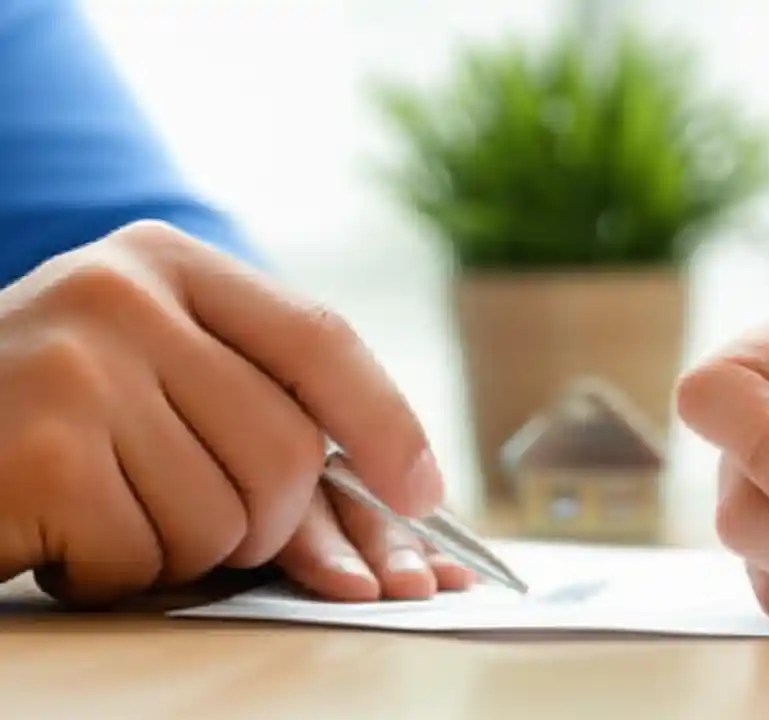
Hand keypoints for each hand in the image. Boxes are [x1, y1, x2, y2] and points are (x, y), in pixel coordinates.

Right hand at [0, 221, 472, 603]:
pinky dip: (112, 574)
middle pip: (288, 449)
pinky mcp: (41, 450)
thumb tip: (418, 495)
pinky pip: (145, 557)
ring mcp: (76, 366)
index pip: (319, 339)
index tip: (424, 491)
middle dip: (267, 521)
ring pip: (226, 516)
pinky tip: (58, 533)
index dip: (387, 423)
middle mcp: (122, 295)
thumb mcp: (151, 363)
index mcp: (167, 261)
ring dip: (178, 550)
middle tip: (192, 518)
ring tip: (107, 510)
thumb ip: (259, 397)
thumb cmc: (46, 413)